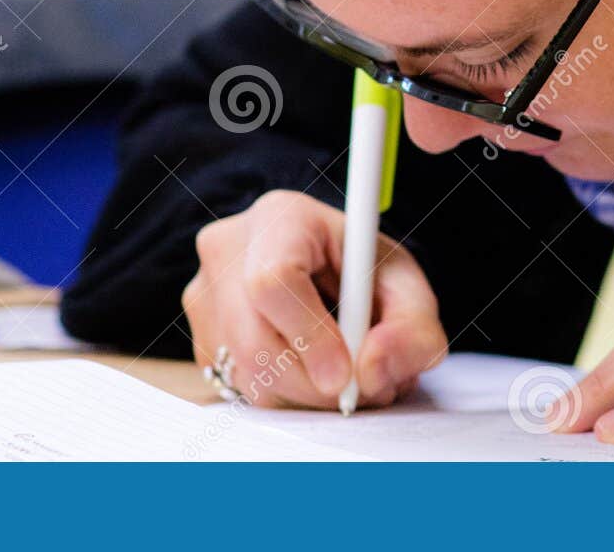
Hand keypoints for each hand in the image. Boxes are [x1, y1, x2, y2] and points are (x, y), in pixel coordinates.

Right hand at [182, 189, 447, 408]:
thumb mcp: (407, 288)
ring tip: (341, 372)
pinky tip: (308, 369)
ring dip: (304, 395)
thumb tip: (372, 372)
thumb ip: (413, 329)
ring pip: (246, 373)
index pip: (273, 281)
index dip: (310, 337)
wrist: (329, 272)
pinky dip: (283, 396)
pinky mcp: (200, 336)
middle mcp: (227, 250)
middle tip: (357, 389)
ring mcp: (204, 294)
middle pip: (255, 340)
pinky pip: (238, 387)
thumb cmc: (366, 272)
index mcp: (281, 217)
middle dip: (315, 382)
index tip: (346, 374)